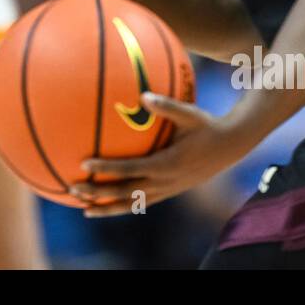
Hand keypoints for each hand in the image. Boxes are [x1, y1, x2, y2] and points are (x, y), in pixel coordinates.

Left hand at [69, 93, 245, 217]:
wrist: (230, 147)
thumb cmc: (207, 126)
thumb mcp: (191, 113)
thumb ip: (167, 105)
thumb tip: (143, 94)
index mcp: (167, 163)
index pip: (131, 168)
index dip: (108, 168)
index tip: (85, 164)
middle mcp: (165, 181)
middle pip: (126, 192)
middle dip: (99, 193)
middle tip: (73, 188)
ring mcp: (167, 190)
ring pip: (132, 204)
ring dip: (107, 208)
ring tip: (83, 210)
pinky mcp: (169, 192)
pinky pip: (141, 203)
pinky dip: (122, 206)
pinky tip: (106, 205)